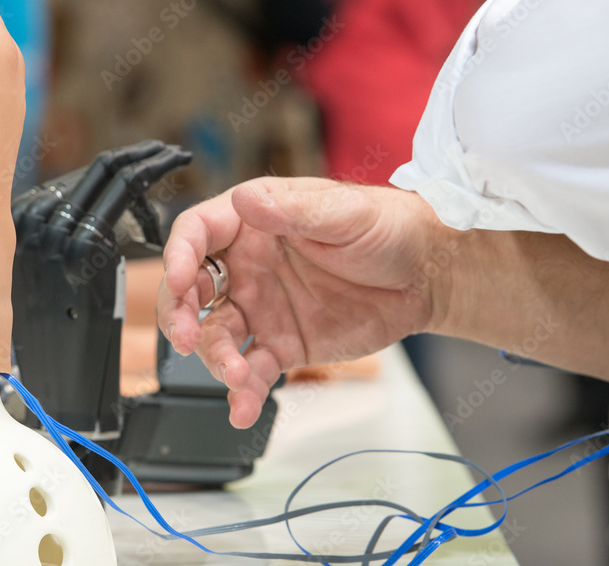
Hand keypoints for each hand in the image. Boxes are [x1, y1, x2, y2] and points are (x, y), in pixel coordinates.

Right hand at [157, 177, 445, 427]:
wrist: (427, 274)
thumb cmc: (388, 227)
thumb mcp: (342, 212)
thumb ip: (293, 211)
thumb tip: (245, 200)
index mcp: (255, 222)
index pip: (197, 233)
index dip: (180, 255)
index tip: (181, 279)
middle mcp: (248, 265)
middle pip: (192, 289)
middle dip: (180, 313)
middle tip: (187, 336)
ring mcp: (263, 307)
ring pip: (216, 336)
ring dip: (214, 358)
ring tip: (236, 375)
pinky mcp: (282, 344)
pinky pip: (253, 369)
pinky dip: (244, 392)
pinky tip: (243, 408)